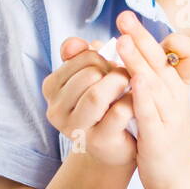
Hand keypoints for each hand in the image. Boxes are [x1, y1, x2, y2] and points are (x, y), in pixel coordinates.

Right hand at [42, 36, 136, 167]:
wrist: (115, 145)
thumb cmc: (105, 103)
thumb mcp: (91, 74)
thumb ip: (81, 54)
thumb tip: (77, 43)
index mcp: (51, 87)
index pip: (81, 57)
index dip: (103, 57)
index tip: (111, 67)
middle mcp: (56, 110)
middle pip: (89, 75)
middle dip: (113, 71)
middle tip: (124, 78)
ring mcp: (75, 129)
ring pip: (97, 95)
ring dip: (121, 85)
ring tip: (130, 86)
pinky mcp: (98, 142)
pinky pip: (118, 113)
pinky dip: (132, 102)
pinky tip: (138, 102)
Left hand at [111, 10, 189, 188]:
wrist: (178, 178)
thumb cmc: (164, 136)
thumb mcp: (160, 102)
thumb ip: (146, 75)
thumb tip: (125, 48)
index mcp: (174, 86)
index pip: (167, 54)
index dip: (147, 36)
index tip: (126, 18)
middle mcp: (174, 96)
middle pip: (159, 61)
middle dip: (141, 37)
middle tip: (124, 16)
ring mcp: (168, 116)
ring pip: (153, 83)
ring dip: (139, 61)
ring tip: (124, 41)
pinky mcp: (159, 137)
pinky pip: (150, 112)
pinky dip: (143, 96)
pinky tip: (135, 81)